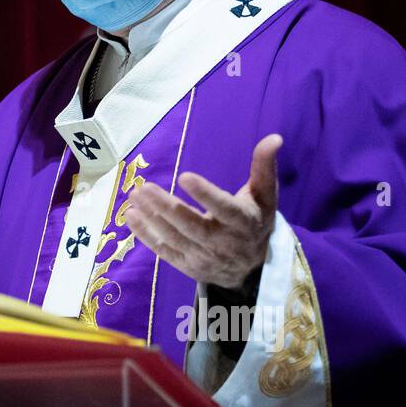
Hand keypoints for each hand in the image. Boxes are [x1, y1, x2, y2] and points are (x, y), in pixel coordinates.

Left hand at [123, 134, 281, 289]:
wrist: (252, 269)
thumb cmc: (255, 221)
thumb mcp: (265, 195)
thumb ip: (264, 166)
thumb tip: (274, 137)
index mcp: (243, 222)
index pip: (223, 208)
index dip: (205, 194)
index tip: (184, 177)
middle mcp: (223, 243)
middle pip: (192, 225)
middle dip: (167, 207)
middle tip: (145, 188)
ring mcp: (204, 257)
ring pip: (175, 238)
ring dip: (152, 218)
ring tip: (135, 196)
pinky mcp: (188, 266)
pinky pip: (164, 251)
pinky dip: (146, 235)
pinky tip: (131, 216)